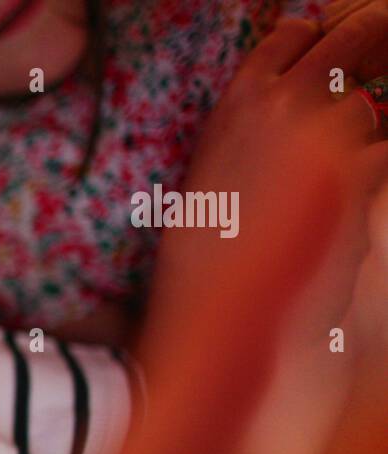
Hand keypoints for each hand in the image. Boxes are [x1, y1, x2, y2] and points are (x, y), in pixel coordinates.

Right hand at [146, 10, 387, 353]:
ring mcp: (324, 138)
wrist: (221, 301)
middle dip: (362, 38)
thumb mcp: (209, 178)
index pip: (287, 38)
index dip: (306, 37)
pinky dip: (374, 168)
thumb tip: (277, 124)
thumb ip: (245, 138)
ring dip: (361, 131)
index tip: (315, 39)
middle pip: (344, 44)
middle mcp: (280, 110)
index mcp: (235, 107)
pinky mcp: (358, 177)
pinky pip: (384, 155)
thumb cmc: (204, 254)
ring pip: (367, 109)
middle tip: (374, 32)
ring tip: (337, 165)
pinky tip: (350, 189)